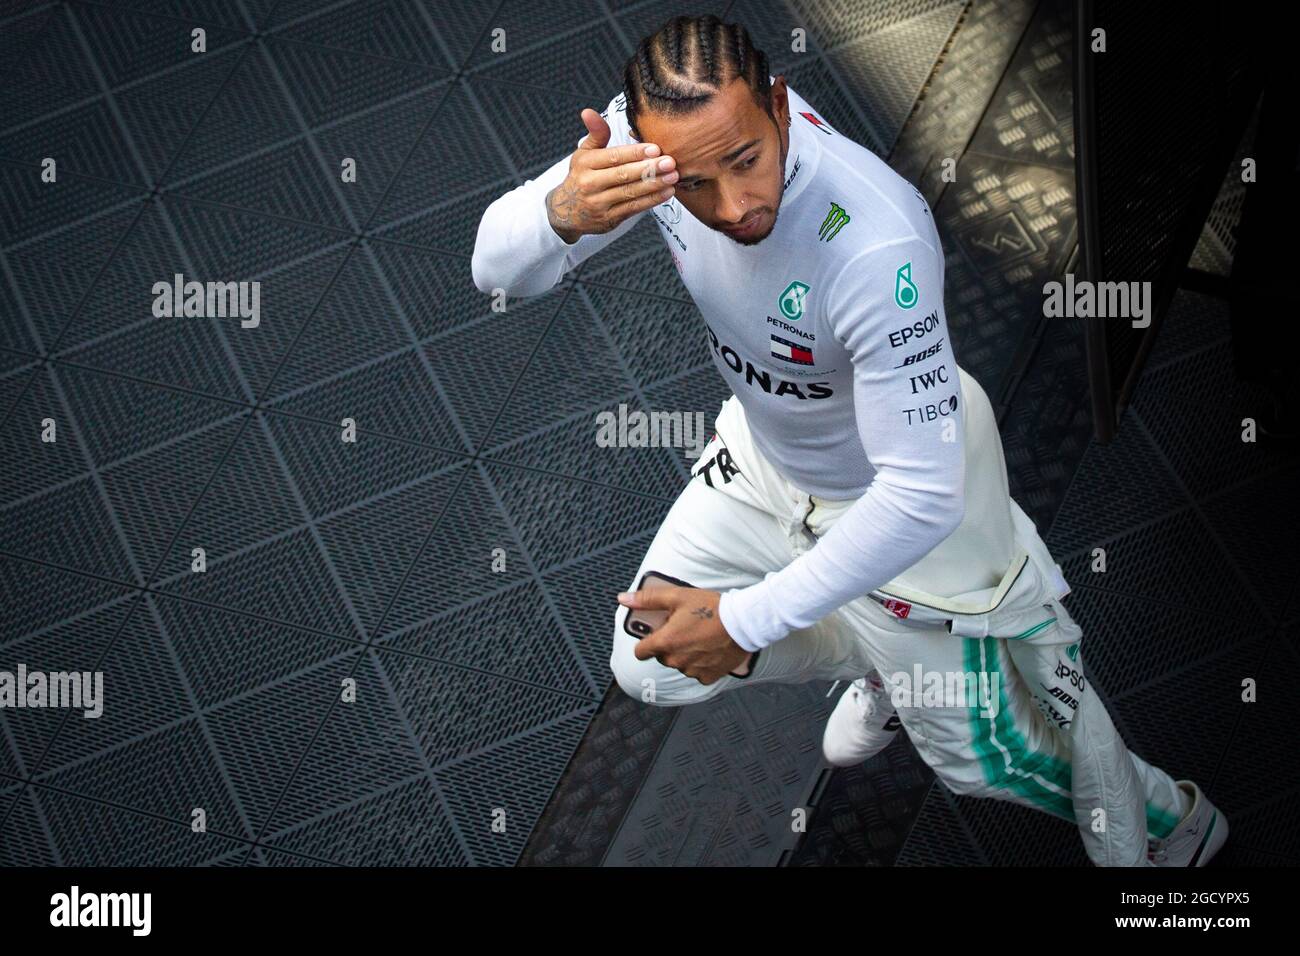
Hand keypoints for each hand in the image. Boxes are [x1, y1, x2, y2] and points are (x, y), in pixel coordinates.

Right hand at [545, 109, 677, 242]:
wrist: (566, 212)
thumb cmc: (581, 177)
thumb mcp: (583, 153)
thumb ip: (595, 133)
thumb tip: (589, 111)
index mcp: (586, 164)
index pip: (613, 157)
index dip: (634, 153)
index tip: (655, 148)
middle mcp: (590, 184)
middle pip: (623, 175)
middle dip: (648, 168)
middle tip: (670, 162)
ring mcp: (599, 203)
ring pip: (630, 193)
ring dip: (654, 185)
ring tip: (673, 177)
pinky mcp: (609, 219)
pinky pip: (632, 208)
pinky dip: (651, 201)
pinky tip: (666, 192)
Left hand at [619, 587, 749, 684]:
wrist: (743, 622)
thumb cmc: (711, 608)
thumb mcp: (676, 596)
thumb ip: (647, 599)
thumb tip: (623, 599)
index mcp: (665, 642)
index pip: (641, 652)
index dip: (646, 643)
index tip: (655, 635)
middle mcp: (676, 660)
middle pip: (662, 656)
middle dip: (669, 645)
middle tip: (684, 629)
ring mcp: (692, 670)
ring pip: (680, 665)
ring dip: (685, 655)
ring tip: (700, 637)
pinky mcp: (708, 676)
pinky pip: (697, 673)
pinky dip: (700, 664)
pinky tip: (709, 650)